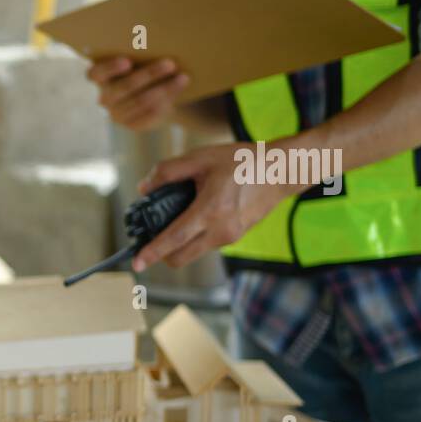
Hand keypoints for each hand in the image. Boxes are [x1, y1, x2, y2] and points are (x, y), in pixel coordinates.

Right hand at [87, 56, 190, 130]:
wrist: (153, 93)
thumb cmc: (143, 66)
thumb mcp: (137, 59)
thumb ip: (138, 52)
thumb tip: (157, 39)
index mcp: (100, 78)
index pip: (95, 74)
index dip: (109, 68)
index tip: (127, 61)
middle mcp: (105, 98)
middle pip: (124, 88)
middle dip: (148, 75)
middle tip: (170, 64)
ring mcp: (117, 114)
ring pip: (141, 101)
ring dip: (164, 89)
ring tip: (183, 77)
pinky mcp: (132, 125)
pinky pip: (150, 113)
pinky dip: (167, 99)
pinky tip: (180, 88)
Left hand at [131, 142, 298, 270]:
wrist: (283, 170)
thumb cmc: (243, 161)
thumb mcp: (202, 158)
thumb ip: (168, 171)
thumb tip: (144, 188)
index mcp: (210, 210)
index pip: (174, 239)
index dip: (152, 252)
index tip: (137, 263)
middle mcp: (220, 230)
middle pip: (180, 257)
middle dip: (161, 254)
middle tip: (150, 238)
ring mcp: (230, 237)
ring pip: (193, 251)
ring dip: (179, 244)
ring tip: (173, 219)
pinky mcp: (236, 237)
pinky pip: (207, 243)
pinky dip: (195, 236)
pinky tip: (195, 215)